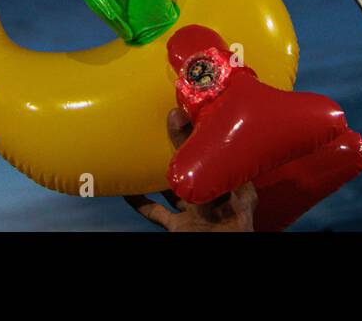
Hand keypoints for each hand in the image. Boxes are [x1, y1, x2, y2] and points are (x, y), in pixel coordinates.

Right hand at [125, 109, 256, 231]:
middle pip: (195, 170)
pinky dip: (141, 203)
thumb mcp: (210, 177)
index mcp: (234, 181)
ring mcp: (197, 212)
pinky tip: (127, 191)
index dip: (211, 137)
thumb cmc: (228, 216)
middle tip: (164, 132)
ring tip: (143, 157)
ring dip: (158, 177)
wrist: (219, 248)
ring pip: (175, 191)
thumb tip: (175, 114)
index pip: (223, 153)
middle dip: (181, 154)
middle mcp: (216, 196)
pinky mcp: (180, 227)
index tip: (196, 118)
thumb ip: (191, 148)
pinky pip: (157, 213)